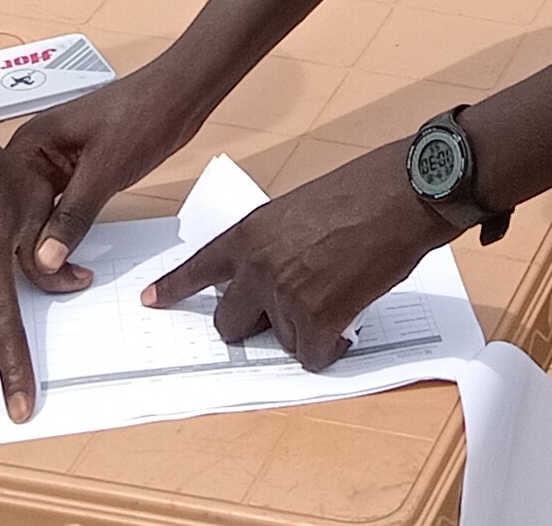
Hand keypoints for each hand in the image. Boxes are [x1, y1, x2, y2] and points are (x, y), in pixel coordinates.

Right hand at [6, 60, 213, 273]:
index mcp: (30, 143)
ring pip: (40, 213)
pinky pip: (61, 206)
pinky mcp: (76, 169)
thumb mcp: (104, 172)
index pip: (9, 208)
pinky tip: (76, 246)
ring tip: (70, 269)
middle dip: (37, 249)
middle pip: (20, 213)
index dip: (25, 246)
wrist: (178, 96)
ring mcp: (56, 161)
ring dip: (53, 240)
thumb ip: (71, 217)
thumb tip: (44, 257)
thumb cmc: (143, 113)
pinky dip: (68, 227)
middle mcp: (36, 152)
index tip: (49, 274)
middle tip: (64, 277)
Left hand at [138, 142, 449, 372]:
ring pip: (281, 341)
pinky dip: (332, 348)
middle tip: (285, 318)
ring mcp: (285, 294)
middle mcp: (257, 265)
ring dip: (306, 332)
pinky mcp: (318, 319)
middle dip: (254, 328)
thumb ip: (273, 247)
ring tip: (336, 300)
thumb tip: (275, 285)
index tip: (151, 301)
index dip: (173, 288)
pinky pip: (313, 356)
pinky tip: (348, 324)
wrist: (401, 195)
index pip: (198, 267)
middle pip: (230, 323)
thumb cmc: (361, 194)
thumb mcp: (298, 212)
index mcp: (249, 232)